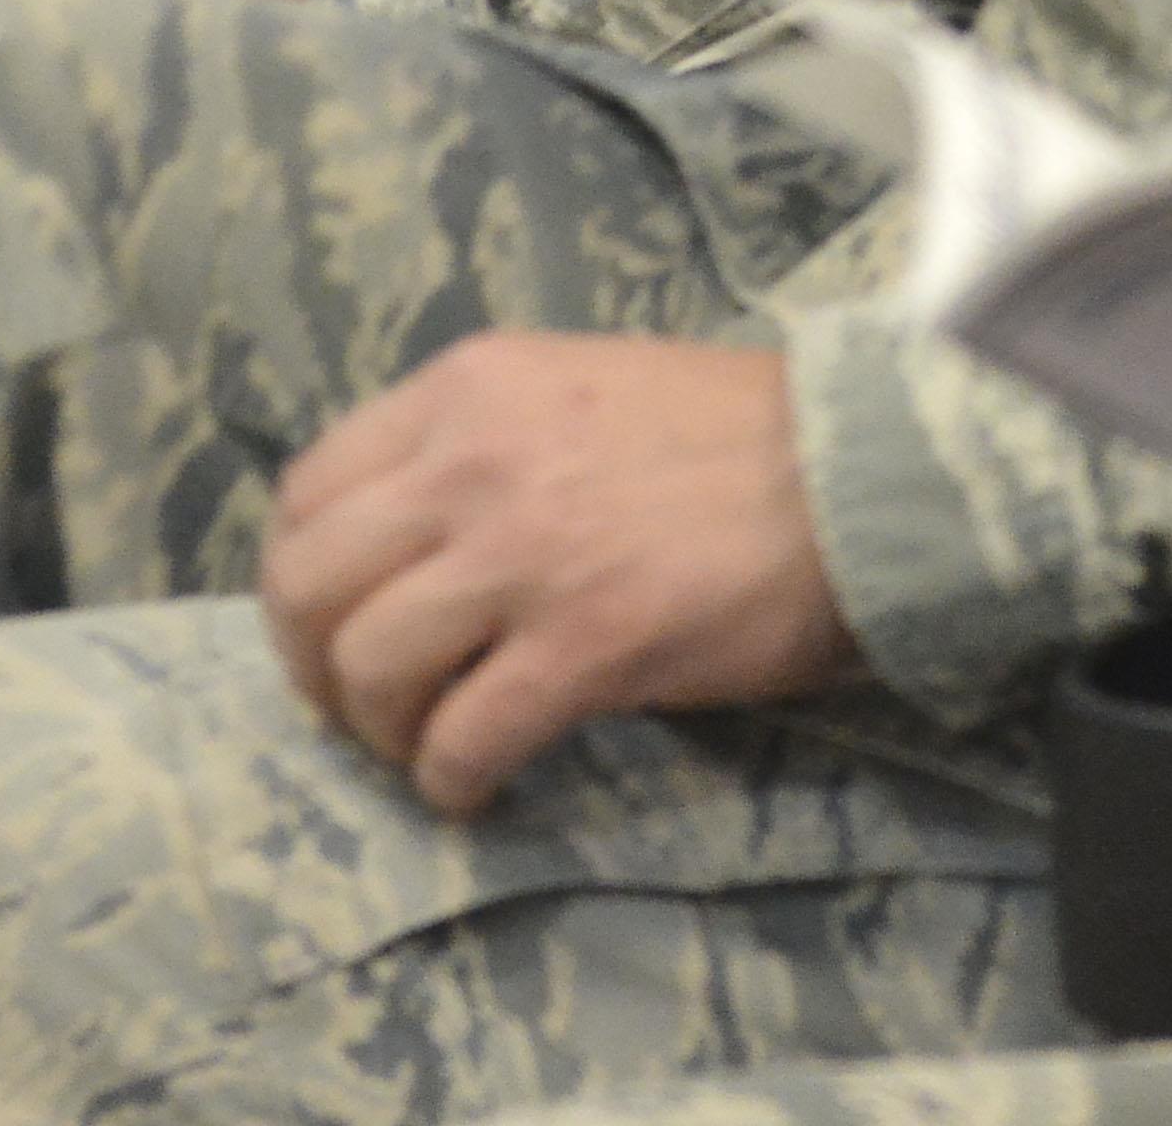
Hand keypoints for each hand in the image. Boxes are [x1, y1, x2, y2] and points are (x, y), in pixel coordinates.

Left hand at [256, 332, 853, 813]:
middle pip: (309, 586)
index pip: (308, 490)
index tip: (339, 627)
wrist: (866, 469)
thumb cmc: (737, 435)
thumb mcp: (581, 384)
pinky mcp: (585, 642)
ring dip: (383, 732)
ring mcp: (524, 552)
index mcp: (470, 387)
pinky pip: (461, 739)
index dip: (305, 579)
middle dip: (316, 669)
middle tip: (367, 709)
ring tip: (430, 748)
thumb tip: (408, 546)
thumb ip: (486, 443)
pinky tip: (484, 786)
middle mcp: (473, 459)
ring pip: (368, 667)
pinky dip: (453, 780)